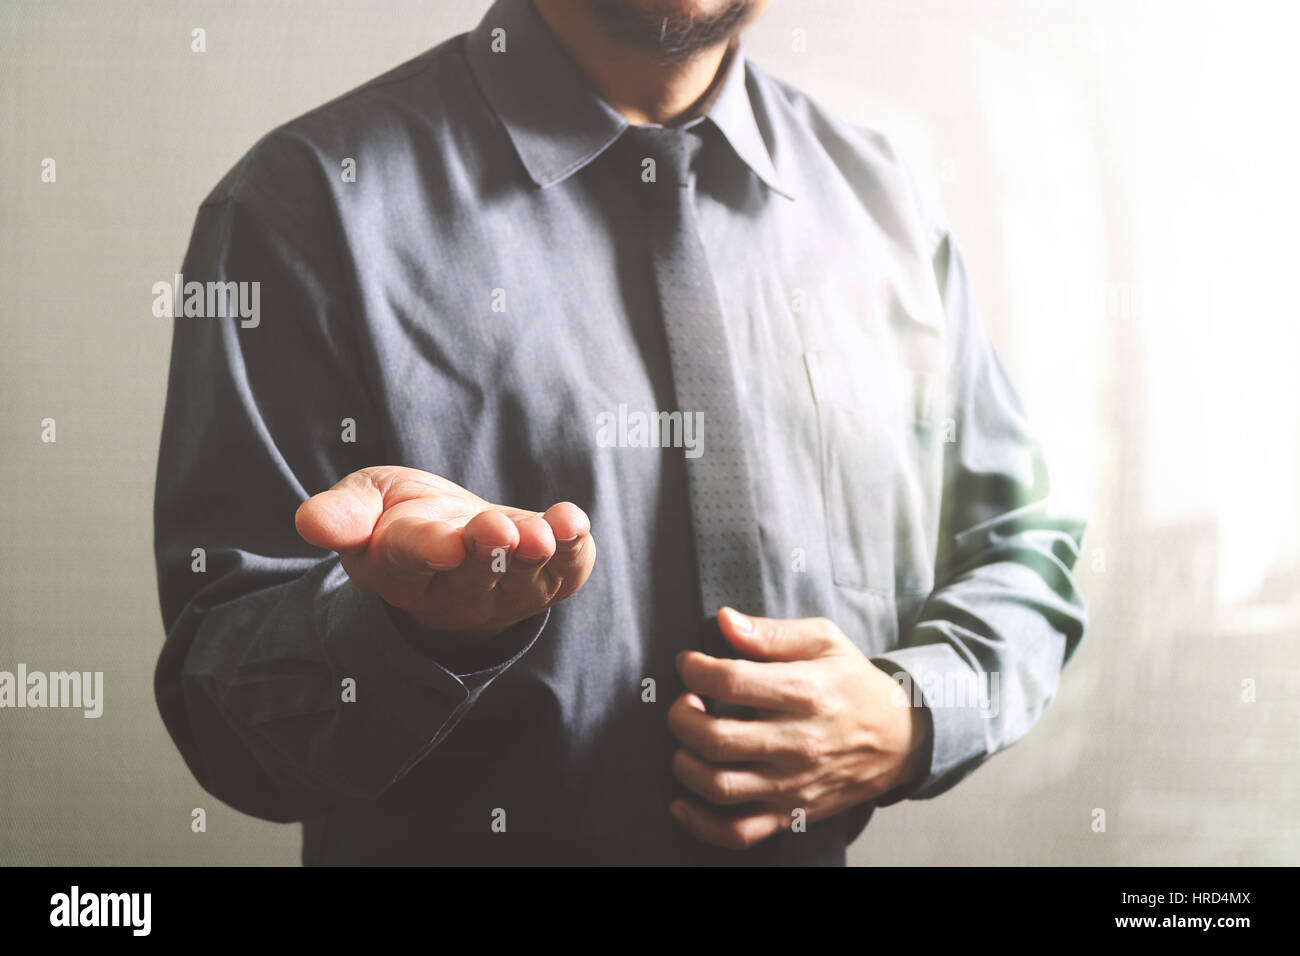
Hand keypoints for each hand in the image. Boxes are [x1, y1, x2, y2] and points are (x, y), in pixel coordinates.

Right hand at [294, 466, 594, 646]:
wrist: (457, 538)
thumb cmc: (402, 517)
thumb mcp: (364, 505)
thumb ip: (342, 514)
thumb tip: (309, 522)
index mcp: (400, 566)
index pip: (413, 560)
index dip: (431, 551)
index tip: (446, 543)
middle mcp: (455, 586)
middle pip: (473, 573)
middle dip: (488, 551)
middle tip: (501, 530)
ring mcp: (505, 590)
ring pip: (522, 577)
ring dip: (536, 553)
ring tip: (545, 531)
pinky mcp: (546, 581)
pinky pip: (564, 571)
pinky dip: (573, 548)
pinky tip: (573, 522)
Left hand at [667, 608, 930, 850]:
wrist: (901, 740)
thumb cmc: (854, 684)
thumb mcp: (824, 641)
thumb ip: (771, 632)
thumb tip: (724, 621)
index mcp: (804, 693)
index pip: (729, 682)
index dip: (694, 669)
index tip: (689, 663)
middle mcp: (797, 742)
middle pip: (714, 738)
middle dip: (681, 717)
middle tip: (685, 702)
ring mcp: (793, 784)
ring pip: (718, 786)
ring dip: (684, 763)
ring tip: (687, 741)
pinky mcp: (791, 813)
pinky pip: (737, 833)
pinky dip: (700, 824)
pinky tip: (682, 802)